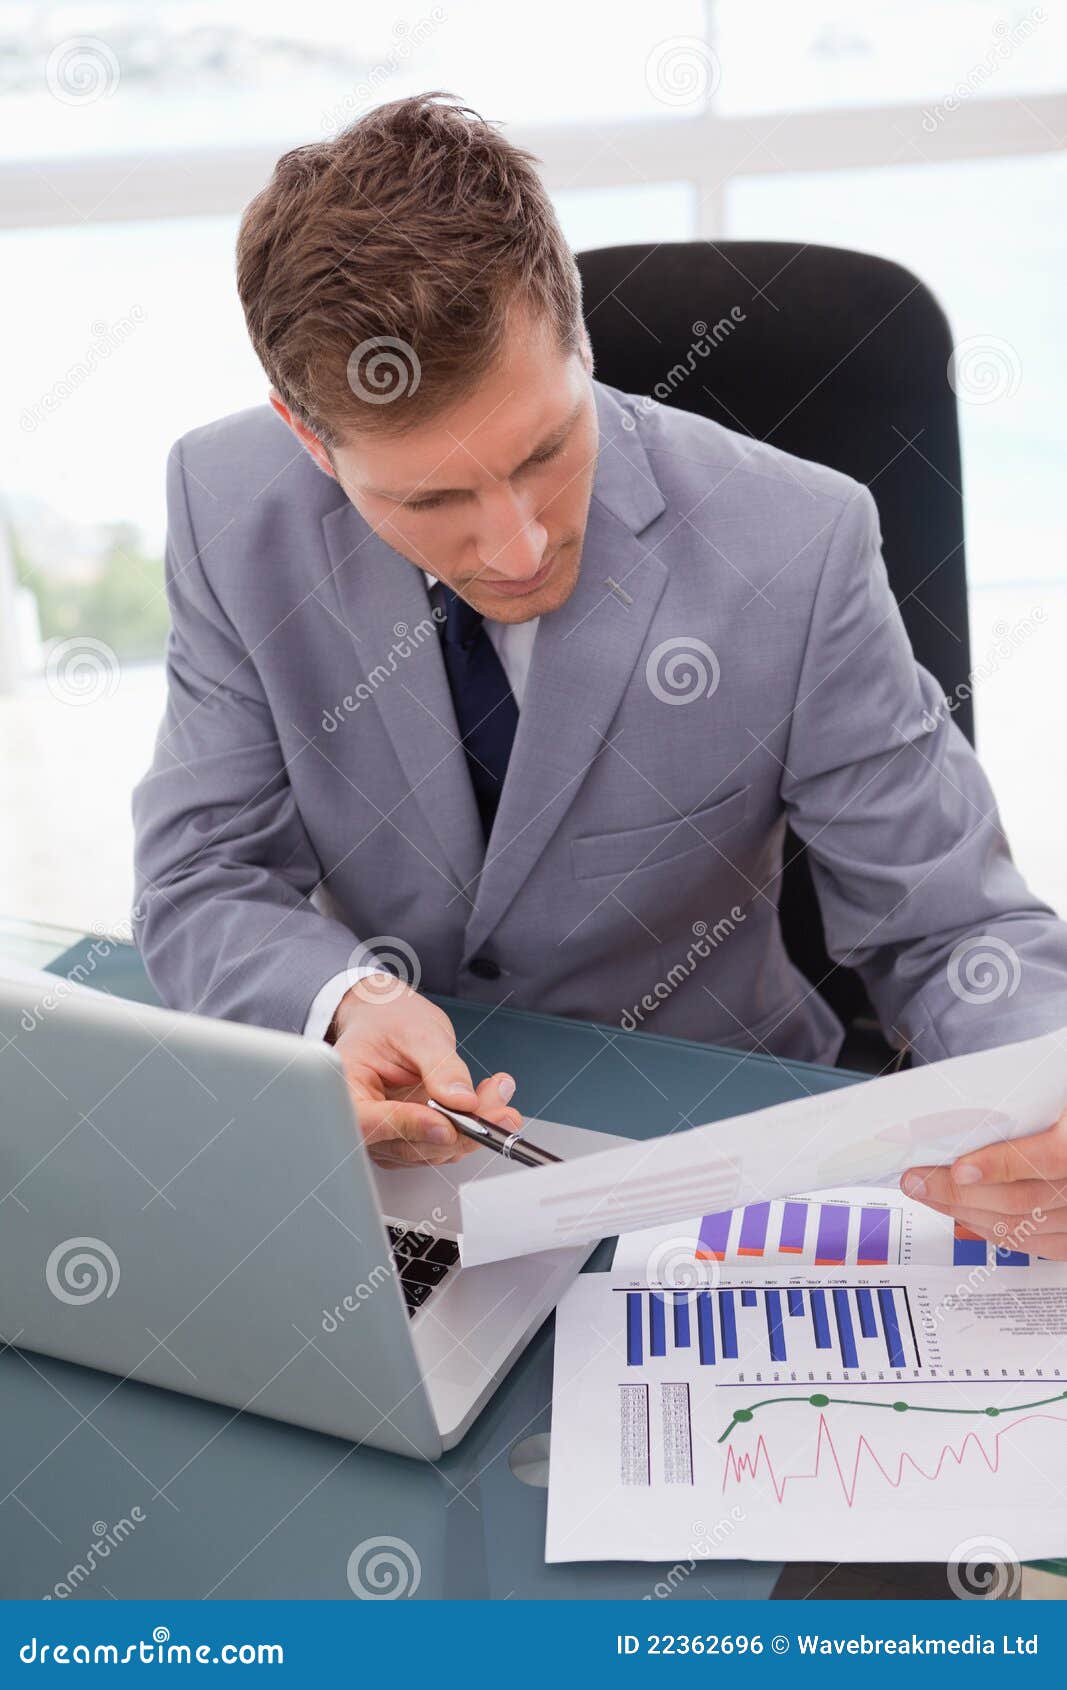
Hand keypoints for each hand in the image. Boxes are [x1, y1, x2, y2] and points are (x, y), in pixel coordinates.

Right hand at [329, 973, 521, 1168]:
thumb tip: (461, 1100)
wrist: (388, 1018)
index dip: (408, 1127)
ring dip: (473, 1129)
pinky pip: (445, 1145)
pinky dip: (473, 1127)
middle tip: (496, 1105)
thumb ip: (440, 1066)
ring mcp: (389, 1134)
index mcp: (346, 1088)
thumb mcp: (417, 1030)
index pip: (370, 1122)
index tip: (446, 1123)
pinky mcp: (413, 1138)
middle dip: (458, 1129)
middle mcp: (364, 1120)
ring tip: (498, 1092)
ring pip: (433, 1150)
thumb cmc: (388, 1019)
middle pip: (408, 1145)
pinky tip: (490, 1101)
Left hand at [901, 1103, 1066, 1259]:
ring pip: (1023, 1227)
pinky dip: (996, 1232)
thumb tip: (972, 1105)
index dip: (1000, 1166)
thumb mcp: (1057, 1091)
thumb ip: (1028, 1104)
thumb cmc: (1064, 1101)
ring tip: (929, 1196)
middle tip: (917, 1180)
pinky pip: (1039, 1244)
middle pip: (1024, 1201)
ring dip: (967, 1214)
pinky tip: (965, 1218)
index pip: (1053, 1159)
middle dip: (959, 1195)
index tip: (959, 1169)